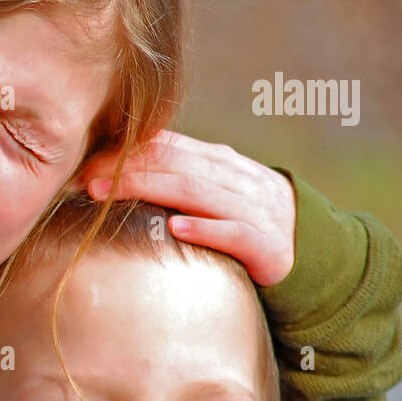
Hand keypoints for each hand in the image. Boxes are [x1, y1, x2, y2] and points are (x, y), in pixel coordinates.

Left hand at [74, 130, 295, 285]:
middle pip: (175, 165)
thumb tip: (111, 174)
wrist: (315, 254)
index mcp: (220, 162)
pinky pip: (237, 233)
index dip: (125, 152)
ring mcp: (257, 210)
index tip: (86, 164)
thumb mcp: (213, 194)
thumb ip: (176, 179)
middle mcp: (238, 179)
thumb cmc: (245, 225)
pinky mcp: (270, 246)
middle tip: (86, 180)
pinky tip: (177, 227)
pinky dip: (207, 228)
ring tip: (108, 194)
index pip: (168, 146)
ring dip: (150, 189)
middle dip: (127, 169)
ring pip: (198, 191)